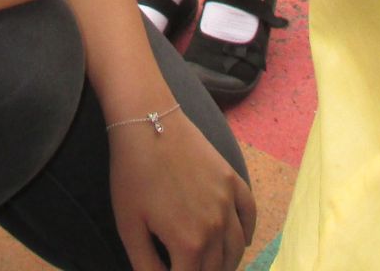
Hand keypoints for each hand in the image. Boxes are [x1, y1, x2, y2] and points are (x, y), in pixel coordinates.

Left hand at [109, 118, 255, 270]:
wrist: (148, 123)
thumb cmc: (132, 175)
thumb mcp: (129, 227)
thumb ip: (145, 265)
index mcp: (189, 243)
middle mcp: (216, 228)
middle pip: (216, 269)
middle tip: (186, 267)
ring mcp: (229, 203)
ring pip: (236, 249)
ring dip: (226, 264)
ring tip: (211, 266)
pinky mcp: (234, 181)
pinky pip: (250, 216)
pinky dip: (247, 234)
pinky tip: (240, 241)